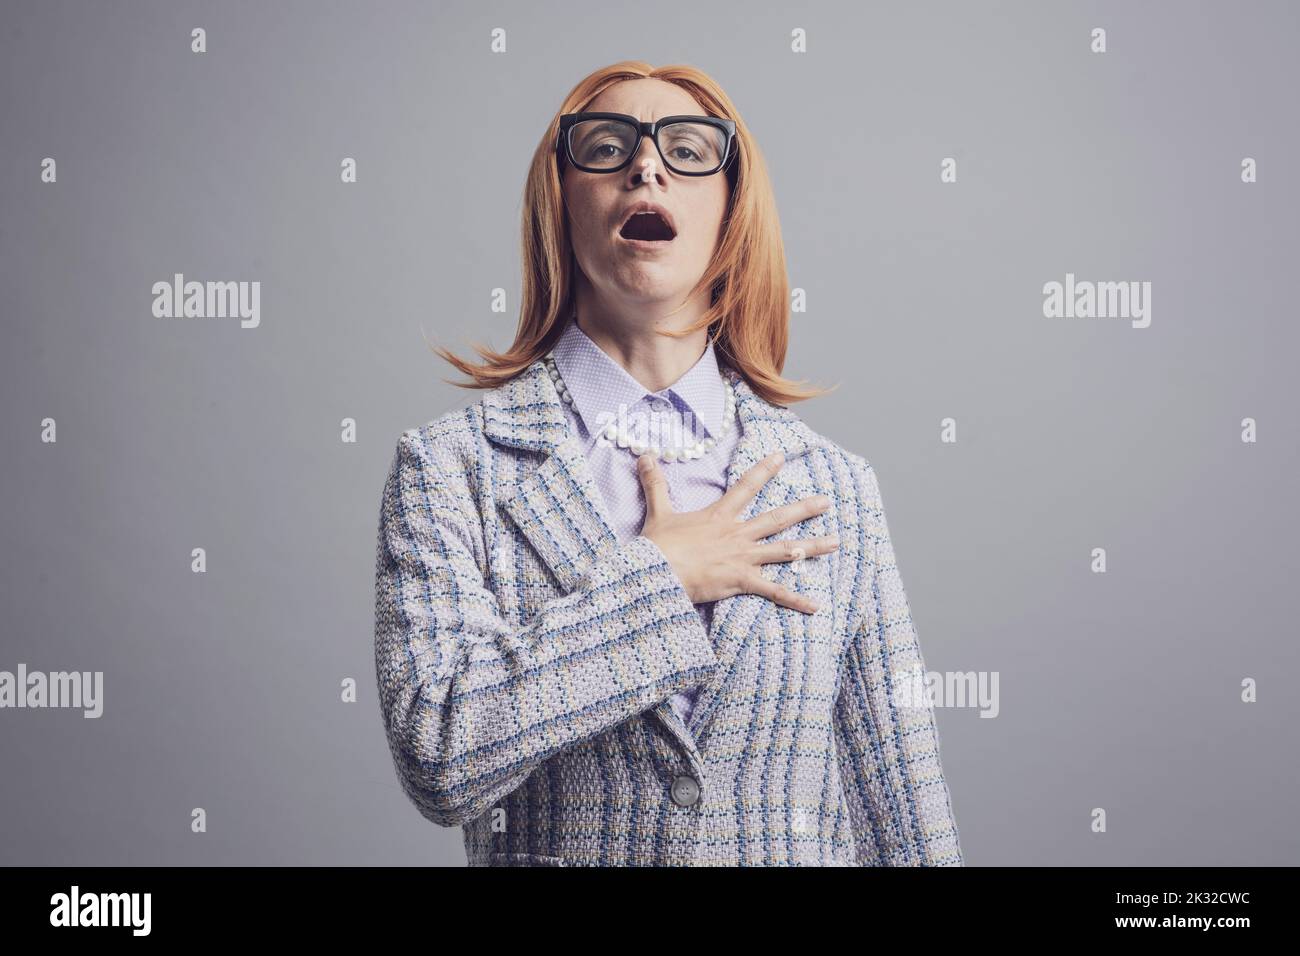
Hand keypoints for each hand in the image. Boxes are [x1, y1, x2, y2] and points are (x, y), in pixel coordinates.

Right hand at [636, 450, 838, 613]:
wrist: (655, 572)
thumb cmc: (657, 546)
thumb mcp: (658, 511)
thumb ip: (655, 483)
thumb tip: (645, 456)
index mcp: (719, 516)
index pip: (746, 487)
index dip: (764, 470)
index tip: (782, 457)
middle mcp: (737, 534)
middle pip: (776, 518)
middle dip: (803, 508)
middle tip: (826, 502)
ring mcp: (742, 557)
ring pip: (784, 550)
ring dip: (811, 547)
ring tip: (836, 542)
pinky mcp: (742, 581)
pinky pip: (774, 591)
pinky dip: (795, 600)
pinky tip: (816, 606)